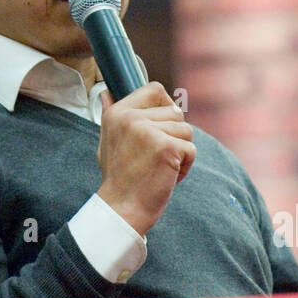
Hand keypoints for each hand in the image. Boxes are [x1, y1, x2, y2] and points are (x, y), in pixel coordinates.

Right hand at [96, 82, 195, 236]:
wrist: (121, 208)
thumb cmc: (118, 178)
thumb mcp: (107, 142)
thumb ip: (113, 117)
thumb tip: (106, 93)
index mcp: (118, 112)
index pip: (154, 89)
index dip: (165, 106)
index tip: (162, 126)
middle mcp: (131, 118)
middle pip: (175, 112)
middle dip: (174, 136)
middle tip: (156, 157)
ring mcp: (148, 131)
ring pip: (186, 130)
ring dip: (181, 152)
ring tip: (161, 168)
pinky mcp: (166, 148)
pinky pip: (191, 149)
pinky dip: (185, 166)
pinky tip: (167, 177)